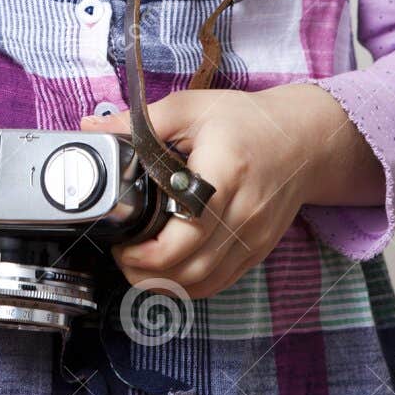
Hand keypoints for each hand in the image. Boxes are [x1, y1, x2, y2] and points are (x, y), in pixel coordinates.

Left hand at [79, 84, 383, 298]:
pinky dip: (189, 285)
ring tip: (137, 265)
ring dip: (164, 284)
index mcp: (224, 175)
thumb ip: (141, 121)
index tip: (119, 239)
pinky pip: (220, 283)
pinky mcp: (258, 250)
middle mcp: (243, 214)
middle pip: (190, 268)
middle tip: (121, 254)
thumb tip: (90, 128)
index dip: (145, 251)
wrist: (305, 139)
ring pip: (204, 283)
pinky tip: (168, 272)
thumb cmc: (247, 121)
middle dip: (145, 272)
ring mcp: (254, 237)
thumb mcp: (192, 108)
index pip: (183, 234)